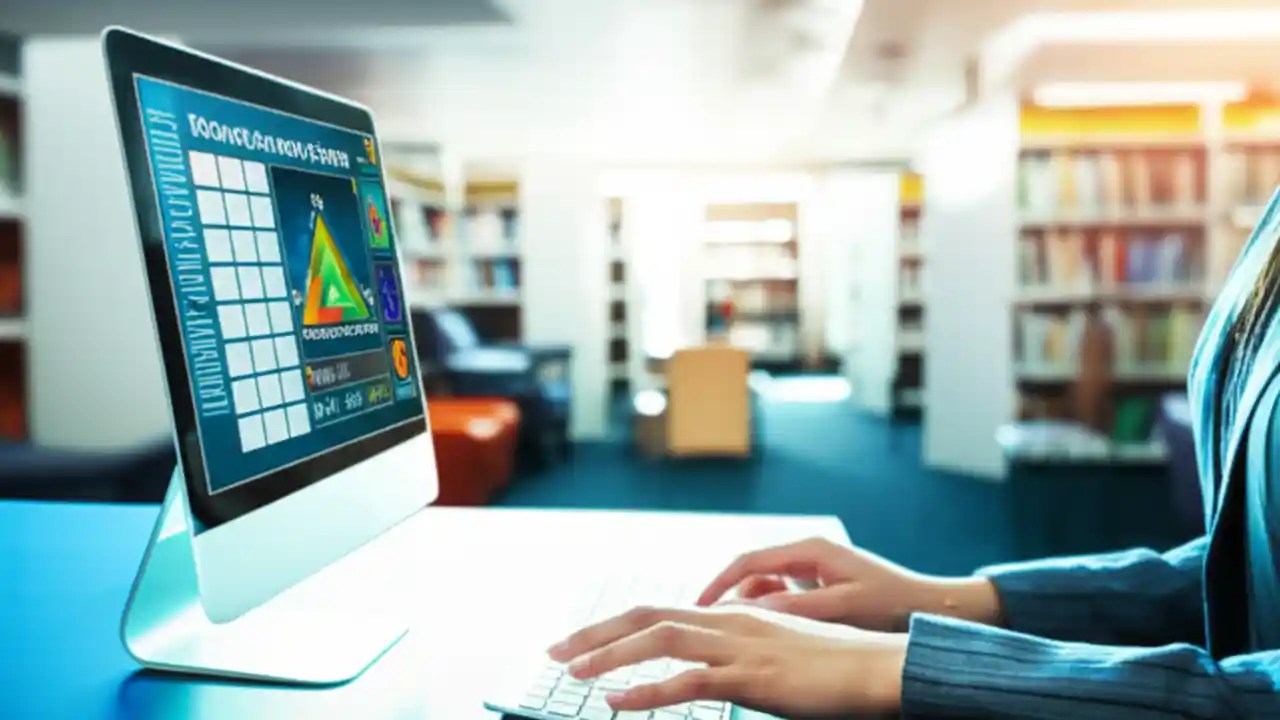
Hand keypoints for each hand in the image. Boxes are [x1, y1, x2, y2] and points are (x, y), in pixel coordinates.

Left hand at [548, 605, 906, 717]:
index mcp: (730, 614)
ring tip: (571, 673)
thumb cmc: (830, 666)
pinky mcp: (752, 677)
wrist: (876, 667)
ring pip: (658, 639)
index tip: (578, 642)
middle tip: (552, 651)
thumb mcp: (771, 655)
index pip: (658, 611)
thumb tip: (702, 663)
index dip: (613, 625)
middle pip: (646, 616)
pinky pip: (688, 682)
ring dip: (608, 655)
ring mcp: (739, 646)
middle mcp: (728, 620)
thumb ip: (734, 654)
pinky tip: (617, 703)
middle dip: (594, 633)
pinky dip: (646, 691)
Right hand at [698, 537, 1000, 630]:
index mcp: (810, 550)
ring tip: (740, 637)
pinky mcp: (821, 583)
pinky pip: (784, 595)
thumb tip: (748, 613)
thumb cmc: (892, 604)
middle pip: (752, 573)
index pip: (748, 562)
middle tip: (710, 628)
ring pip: (766, 586)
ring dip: (751, 607)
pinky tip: (772, 635)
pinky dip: (772, 611)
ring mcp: (814, 568)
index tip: (697, 608)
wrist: (931, 606)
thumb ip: (795, 608)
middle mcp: (808, 553)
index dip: (718, 584)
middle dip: (729, 598)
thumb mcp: (841, 607)